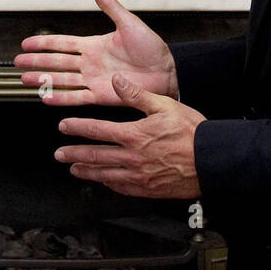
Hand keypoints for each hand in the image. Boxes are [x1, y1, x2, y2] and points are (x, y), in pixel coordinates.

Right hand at [14, 0, 177, 106]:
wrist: (168, 71)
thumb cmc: (153, 48)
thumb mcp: (129, 23)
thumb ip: (110, 7)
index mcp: (94, 45)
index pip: (62, 44)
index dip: (44, 44)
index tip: (26, 44)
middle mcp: (90, 63)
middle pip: (56, 63)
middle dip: (36, 63)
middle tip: (17, 64)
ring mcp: (94, 80)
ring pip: (62, 80)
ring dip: (43, 81)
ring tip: (25, 80)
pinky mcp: (101, 95)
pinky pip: (77, 98)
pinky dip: (61, 99)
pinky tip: (46, 98)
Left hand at [54, 73, 205, 197]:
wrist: (211, 160)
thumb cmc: (191, 132)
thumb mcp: (164, 105)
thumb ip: (136, 94)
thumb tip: (116, 81)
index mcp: (133, 135)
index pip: (97, 130)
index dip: (77, 128)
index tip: (64, 126)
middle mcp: (132, 157)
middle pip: (95, 156)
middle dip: (74, 154)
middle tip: (59, 154)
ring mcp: (139, 176)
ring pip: (105, 174)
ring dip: (86, 172)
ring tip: (74, 170)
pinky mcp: (148, 189)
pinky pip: (122, 188)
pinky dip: (108, 184)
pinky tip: (104, 181)